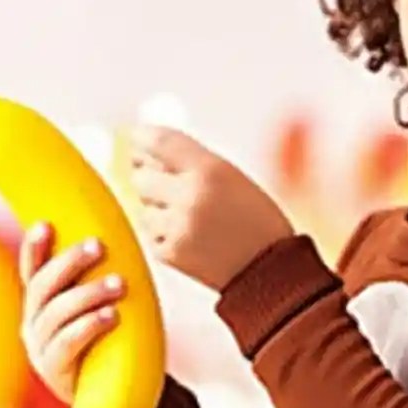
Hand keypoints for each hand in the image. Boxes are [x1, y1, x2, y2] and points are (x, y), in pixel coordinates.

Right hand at [19, 223, 124, 404]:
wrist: (113, 395)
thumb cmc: (108, 343)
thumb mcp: (98, 308)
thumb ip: (97, 283)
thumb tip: (118, 242)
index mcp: (41, 305)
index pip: (32, 272)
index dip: (35, 248)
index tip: (45, 224)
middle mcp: (34, 323)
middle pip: (44, 287)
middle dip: (70, 262)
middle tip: (99, 246)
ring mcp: (40, 348)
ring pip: (57, 313)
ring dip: (88, 294)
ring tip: (118, 283)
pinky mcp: (54, 370)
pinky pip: (68, 343)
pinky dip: (90, 325)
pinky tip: (112, 315)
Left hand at [129, 125, 293, 290]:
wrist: (271, 270)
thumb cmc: (258, 222)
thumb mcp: (234, 177)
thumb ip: (193, 161)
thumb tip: (147, 152)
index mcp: (210, 170)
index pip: (158, 141)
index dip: (141, 137)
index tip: (135, 138)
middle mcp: (190, 195)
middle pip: (141, 174)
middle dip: (150, 178)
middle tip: (170, 186)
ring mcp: (177, 226)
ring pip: (143, 206)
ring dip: (158, 209)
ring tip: (190, 218)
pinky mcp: (169, 253)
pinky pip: (150, 233)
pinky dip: (164, 234)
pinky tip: (191, 237)